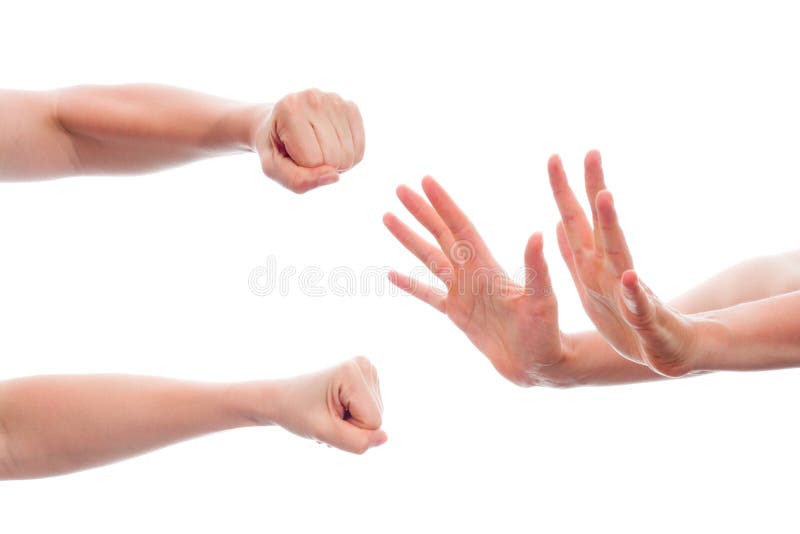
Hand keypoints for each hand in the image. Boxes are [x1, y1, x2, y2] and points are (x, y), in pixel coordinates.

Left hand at [253, 89, 364, 193]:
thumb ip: (298, 179)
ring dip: (334, 162)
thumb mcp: (273, 169)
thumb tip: (334, 176)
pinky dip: (347, 156)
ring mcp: (335, 100)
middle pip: (334, 158)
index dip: (303, 168)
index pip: (312, 161)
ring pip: (349, 156)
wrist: (279, 122)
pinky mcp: (350, 108)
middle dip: (320, 166)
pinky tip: (331, 144)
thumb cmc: (275, 147)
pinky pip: (359, 150)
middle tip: (304, 152)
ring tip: (317, 147)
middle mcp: (314, 98)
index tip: (290, 153)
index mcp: (289, 109)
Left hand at [270, 357, 386, 453]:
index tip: (327, 417)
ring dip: (351, 422)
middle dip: (351, 425)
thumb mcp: (323, 433)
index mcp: (353, 372)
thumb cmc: (297, 413)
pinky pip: (372, 410)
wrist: (281, 398)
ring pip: (375, 416)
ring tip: (329, 411)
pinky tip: (335, 407)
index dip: (350, 430)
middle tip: (327, 416)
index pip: (373, 422)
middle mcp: (364, 365)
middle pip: (376, 418)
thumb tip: (385, 438)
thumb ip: (356, 441)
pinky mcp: (366, 377)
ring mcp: (367, 369)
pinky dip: (353, 415)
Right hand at [384, 177, 568, 386]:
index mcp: (488, 268)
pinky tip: (393, 274)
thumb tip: (537, 234)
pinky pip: (429, 296)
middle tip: (399, 188)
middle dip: (421, 212)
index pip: (461, 229)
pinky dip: (411, 285)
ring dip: (410, 239)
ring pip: (430, 259)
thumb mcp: (543, 300)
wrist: (541, 364)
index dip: (444, 205)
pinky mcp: (459, 315)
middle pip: (440, 235)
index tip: (426, 181)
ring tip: (388, 218)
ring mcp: (463, 294)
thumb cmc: (547, 333)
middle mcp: (472, 275)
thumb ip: (537, 269)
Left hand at [548, 150, 700, 375]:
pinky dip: (633, 291)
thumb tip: (556, 224)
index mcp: (593, 261)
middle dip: (593, 187)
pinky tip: (630, 276)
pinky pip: (638, 304)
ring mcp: (628, 289)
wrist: (663, 349)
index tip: (553, 156)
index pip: (575, 218)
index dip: (563, 189)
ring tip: (604, 196)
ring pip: (619, 253)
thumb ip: (573, 254)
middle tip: (590, 151)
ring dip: (611, 225)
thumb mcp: (587, 284)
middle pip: (599, 222)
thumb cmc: (621, 316)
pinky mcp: (644, 318)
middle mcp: (612, 267)